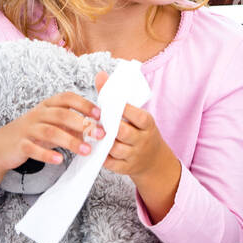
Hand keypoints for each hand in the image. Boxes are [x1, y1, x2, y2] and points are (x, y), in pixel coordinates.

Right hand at [0, 90, 103, 173]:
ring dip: (70, 141)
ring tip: (86, 150)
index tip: (99, 114)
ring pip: (50, 132)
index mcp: (48, 106)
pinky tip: (59, 160)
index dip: (84, 104)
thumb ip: (74, 126)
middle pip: (61, 115)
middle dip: (82, 124)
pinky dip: (46, 154)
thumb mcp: (54, 125)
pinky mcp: (20, 145)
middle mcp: (38, 114)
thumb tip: (98, 129)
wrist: (2, 146)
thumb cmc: (34, 133)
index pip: (67, 98)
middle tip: (99, 134)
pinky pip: (33, 148)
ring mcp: (28, 129)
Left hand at [93, 71, 179, 196]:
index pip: (138, 115)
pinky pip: (110, 163)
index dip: (124, 110)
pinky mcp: (126, 168)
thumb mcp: (135, 115)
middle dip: (108, 127)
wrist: (153, 160)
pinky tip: (93, 148)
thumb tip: (100, 74)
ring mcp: (135, 155)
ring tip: (90, 134)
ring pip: (115, 148)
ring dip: (101, 142)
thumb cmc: (139, 131)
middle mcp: (143, 139)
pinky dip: (100, 156)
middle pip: (124, 133)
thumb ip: (115, 96)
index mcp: (148, 124)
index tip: (110, 104)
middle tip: (93, 121)